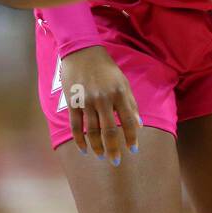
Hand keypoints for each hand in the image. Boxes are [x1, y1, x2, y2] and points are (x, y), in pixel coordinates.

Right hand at [59, 46, 141, 165]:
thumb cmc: (106, 68)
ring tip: (101, 155)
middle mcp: (103, 99)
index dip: (132, 137)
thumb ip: (131, 103)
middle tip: (116, 161)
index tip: (133, 150)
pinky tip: (84, 149)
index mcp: (119, 93)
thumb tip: (139, 125)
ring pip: (92, 131)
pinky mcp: (72, 102)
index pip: (128, 121)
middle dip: (114, 149)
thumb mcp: (123, 82)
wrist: (81, 51)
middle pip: (109, 131)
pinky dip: (79, 139)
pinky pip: (76, 126)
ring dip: (97, 147)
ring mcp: (86, 101)